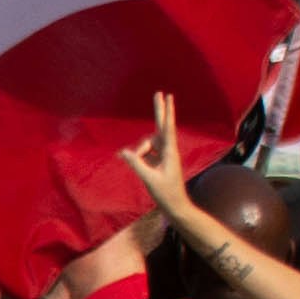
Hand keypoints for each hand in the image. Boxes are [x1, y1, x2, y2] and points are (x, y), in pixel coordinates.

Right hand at [125, 93, 199, 237]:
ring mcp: (163, 154)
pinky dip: (139, 158)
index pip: (167, 128)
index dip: (167, 112)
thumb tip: (124, 152)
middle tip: (160, 92)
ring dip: (139, 154)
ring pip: (146, 145)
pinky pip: (144, 154)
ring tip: (147, 172)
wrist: (175, 206)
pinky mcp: (159, 160)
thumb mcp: (149, 179)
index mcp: (170, 152)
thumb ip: (136, 164)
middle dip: (159, 110)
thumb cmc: (165, 193)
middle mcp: (168, 150)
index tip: (168, 97)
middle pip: (161, 126)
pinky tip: (141, 169)